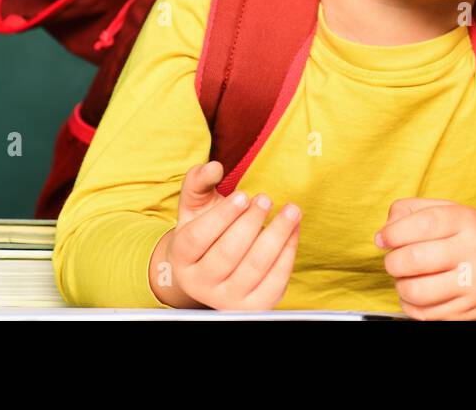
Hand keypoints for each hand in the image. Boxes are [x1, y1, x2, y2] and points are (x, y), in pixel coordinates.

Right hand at [148, 160, 300, 310]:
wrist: (211, 269)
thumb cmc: (205, 230)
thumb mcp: (194, 206)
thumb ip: (198, 182)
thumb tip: (214, 167)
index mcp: (181, 258)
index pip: (198, 238)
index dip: (222, 216)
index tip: (243, 195)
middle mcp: (200, 284)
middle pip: (227, 254)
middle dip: (251, 223)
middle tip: (265, 198)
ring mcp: (227, 300)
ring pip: (254, 268)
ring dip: (276, 235)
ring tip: (291, 210)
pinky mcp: (254, 307)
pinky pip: (275, 281)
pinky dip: (288, 253)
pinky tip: (294, 229)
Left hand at [374, 197, 475, 319]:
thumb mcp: (455, 212)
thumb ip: (415, 210)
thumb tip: (384, 232)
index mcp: (468, 222)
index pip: (422, 224)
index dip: (394, 232)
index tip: (383, 239)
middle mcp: (474, 252)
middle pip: (414, 259)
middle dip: (393, 262)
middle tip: (395, 261)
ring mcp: (474, 286)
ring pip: (417, 292)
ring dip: (401, 286)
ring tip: (406, 279)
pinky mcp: (472, 313)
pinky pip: (427, 315)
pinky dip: (412, 306)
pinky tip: (417, 295)